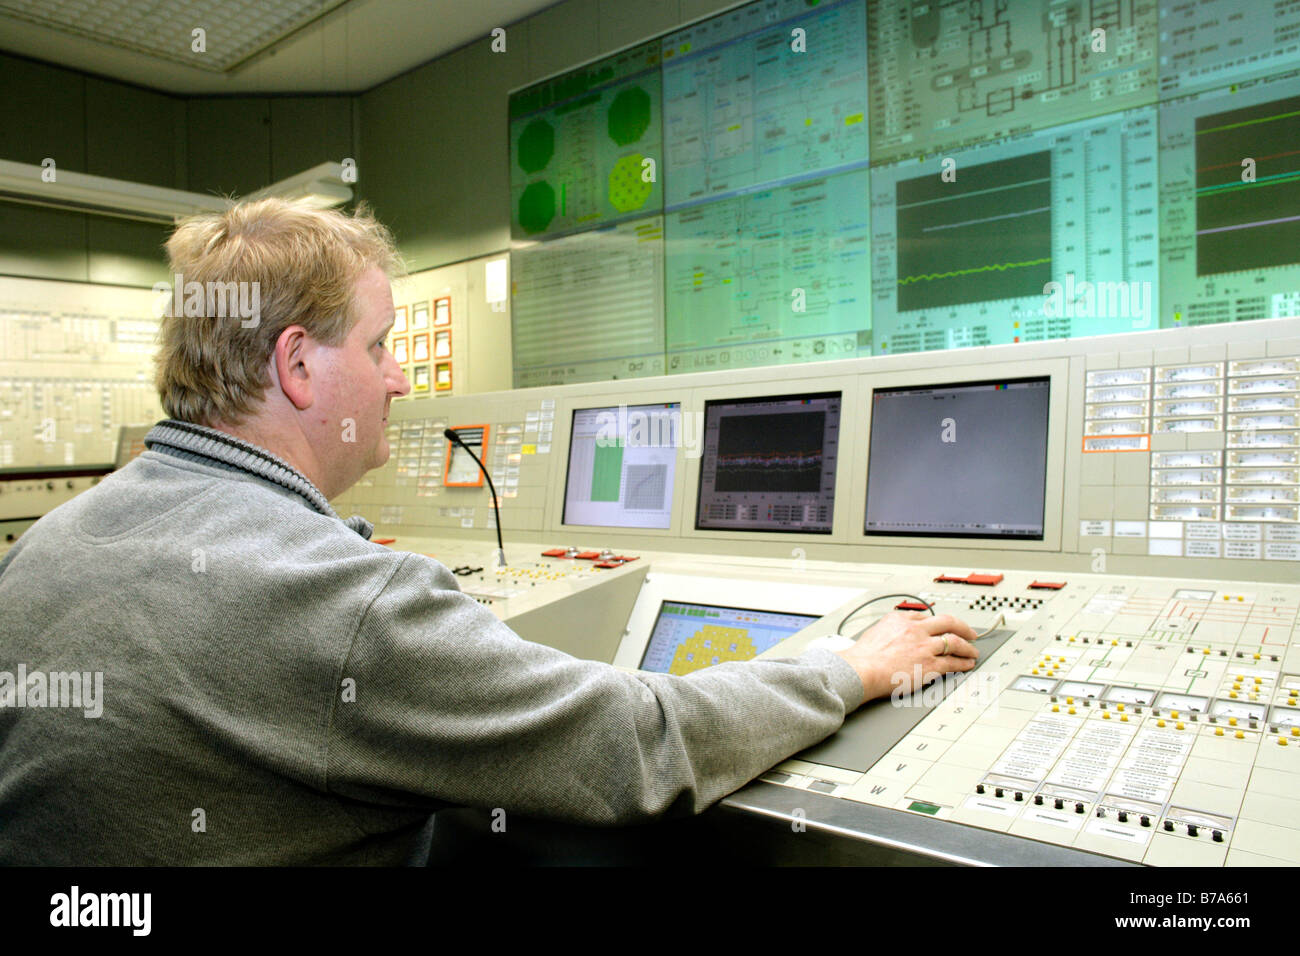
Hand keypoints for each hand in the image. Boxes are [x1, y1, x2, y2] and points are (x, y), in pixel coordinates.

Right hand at [834, 611, 979, 703]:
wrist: (863, 670)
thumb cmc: (863, 657)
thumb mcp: (874, 632)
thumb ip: (888, 630)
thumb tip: (891, 634)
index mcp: (900, 619)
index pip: (924, 616)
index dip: (936, 622)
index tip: (941, 627)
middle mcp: (916, 629)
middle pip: (947, 622)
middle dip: (962, 627)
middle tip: (970, 632)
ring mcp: (925, 646)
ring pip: (955, 642)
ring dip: (967, 646)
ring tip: (973, 651)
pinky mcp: (930, 664)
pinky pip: (953, 662)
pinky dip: (963, 662)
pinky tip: (967, 664)